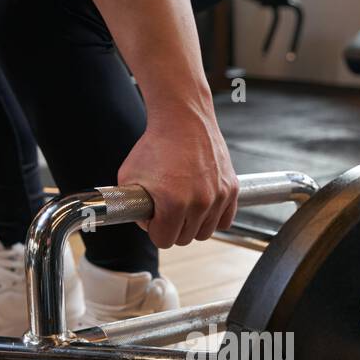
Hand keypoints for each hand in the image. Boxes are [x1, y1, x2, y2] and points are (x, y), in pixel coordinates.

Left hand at [117, 105, 239, 248]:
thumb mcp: (128, 177)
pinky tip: (202, 206)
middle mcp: (199, 202)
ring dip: (193, 224)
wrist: (183, 118)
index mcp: (173, 203)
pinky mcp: (231, 188)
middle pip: (185, 239)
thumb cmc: (155, 145)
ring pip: (205, 232)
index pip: (164, 240)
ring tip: (184, 205)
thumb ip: (132, 207)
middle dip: (173, 227)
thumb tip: (146, 224)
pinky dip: (213, 217)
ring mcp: (218, 196)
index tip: (153, 216)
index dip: (154, 229)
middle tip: (167, 208)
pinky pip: (224, 220)